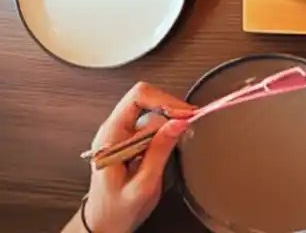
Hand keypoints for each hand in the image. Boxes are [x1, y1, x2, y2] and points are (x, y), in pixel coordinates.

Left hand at [81, 83, 196, 232]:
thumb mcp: (142, 184)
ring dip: (171, 119)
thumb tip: (178, 123)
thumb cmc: (117, 210)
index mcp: (111, 137)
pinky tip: (174, 141)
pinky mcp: (131, 140)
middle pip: (146, 99)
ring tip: (182, 136)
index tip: (184, 114)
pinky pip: (152, 124)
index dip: (164, 100)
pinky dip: (167, 128)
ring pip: (152, 111)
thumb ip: (159, 151)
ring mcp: (122, 135)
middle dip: (171, 108)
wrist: (103, 224)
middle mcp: (114, 131)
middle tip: (190, 122)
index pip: (137, 97)